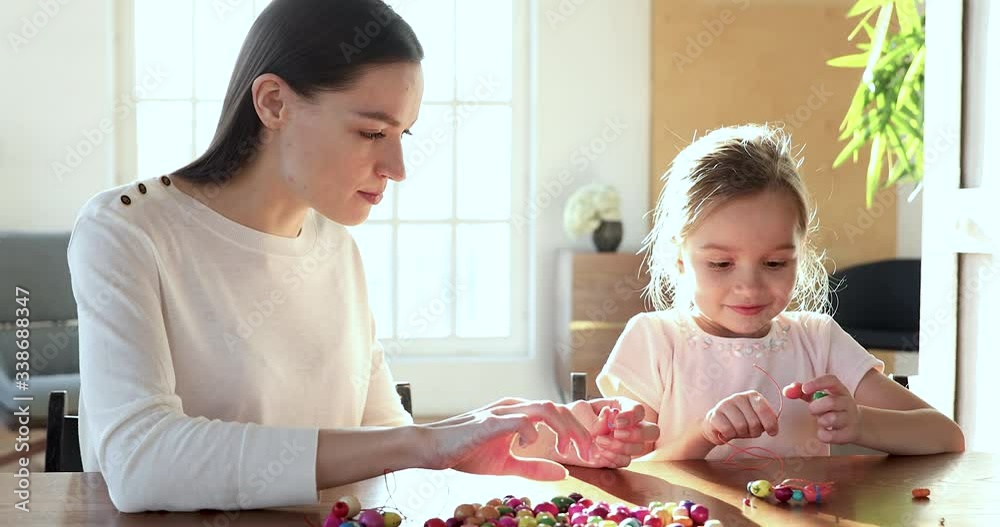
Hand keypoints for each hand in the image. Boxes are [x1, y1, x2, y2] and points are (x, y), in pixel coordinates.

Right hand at [419, 398, 595, 479]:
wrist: (432, 449)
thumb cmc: (466, 452)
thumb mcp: (507, 464)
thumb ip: (534, 467)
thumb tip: (563, 473)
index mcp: (519, 413)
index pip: (557, 414)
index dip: (577, 431)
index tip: (588, 454)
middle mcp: (513, 406)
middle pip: (557, 408)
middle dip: (578, 430)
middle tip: (589, 453)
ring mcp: (501, 412)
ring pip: (544, 408)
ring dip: (563, 428)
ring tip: (568, 450)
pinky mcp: (488, 422)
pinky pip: (519, 419)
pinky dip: (532, 431)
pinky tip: (531, 444)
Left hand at [564, 398, 658, 467]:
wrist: (559, 437)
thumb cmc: (571, 418)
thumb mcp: (580, 410)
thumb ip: (596, 416)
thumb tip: (609, 417)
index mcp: (621, 406)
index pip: (639, 410)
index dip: (632, 416)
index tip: (617, 421)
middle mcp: (629, 425)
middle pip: (652, 431)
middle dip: (636, 434)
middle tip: (616, 434)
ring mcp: (626, 442)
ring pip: (639, 448)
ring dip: (620, 447)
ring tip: (599, 443)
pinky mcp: (618, 457)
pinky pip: (626, 461)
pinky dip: (613, 458)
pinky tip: (599, 453)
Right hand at [701, 390, 778, 444]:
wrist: (718, 426)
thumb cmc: (742, 423)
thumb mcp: (758, 420)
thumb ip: (768, 421)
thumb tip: (773, 429)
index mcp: (752, 396)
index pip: (763, 409)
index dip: (770, 424)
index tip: (772, 433)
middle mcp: (738, 397)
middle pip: (754, 422)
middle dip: (754, 432)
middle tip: (749, 432)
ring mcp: (725, 404)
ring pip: (741, 427)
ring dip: (741, 434)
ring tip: (737, 431)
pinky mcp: (714, 414)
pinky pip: (728, 430)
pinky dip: (729, 436)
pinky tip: (727, 432)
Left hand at [802, 375, 860, 443]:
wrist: (856, 424)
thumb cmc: (832, 408)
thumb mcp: (820, 397)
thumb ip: (802, 392)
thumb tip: (787, 391)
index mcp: (839, 390)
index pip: (831, 380)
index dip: (817, 383)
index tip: (804, 389)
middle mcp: (847, 402)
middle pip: (831, 402)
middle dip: (816, 407)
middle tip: (812, 410)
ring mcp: (850, 418)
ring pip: (833, 419)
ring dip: (821, 421)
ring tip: (822, 421)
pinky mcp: (849, 434)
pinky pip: (831, 436)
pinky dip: (823, 435)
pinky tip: (824, 432)